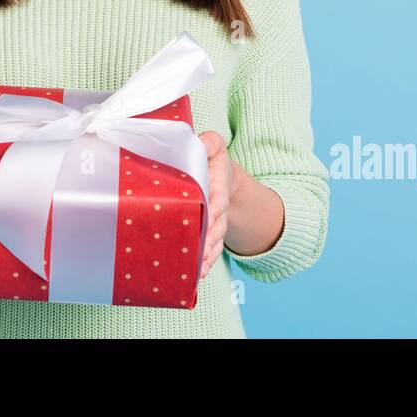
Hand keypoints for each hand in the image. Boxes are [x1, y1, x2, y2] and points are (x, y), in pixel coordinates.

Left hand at [197, 130, 233, 278]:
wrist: (219, 175)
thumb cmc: (210, 160)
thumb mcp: (213, 146)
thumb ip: (209, 142)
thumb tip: (199, 141)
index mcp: (218, 187)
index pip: (218, 200)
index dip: (215, 208)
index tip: (210, 216)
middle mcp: (218, 209)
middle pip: (217, 228)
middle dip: (210, 241)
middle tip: (201, 254)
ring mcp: (214, 224)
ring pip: (214, 243)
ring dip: (207, 257)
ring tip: (199, 270)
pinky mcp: (207, 233)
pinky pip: (209, 251)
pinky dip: (204, 263)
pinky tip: (197, 275)